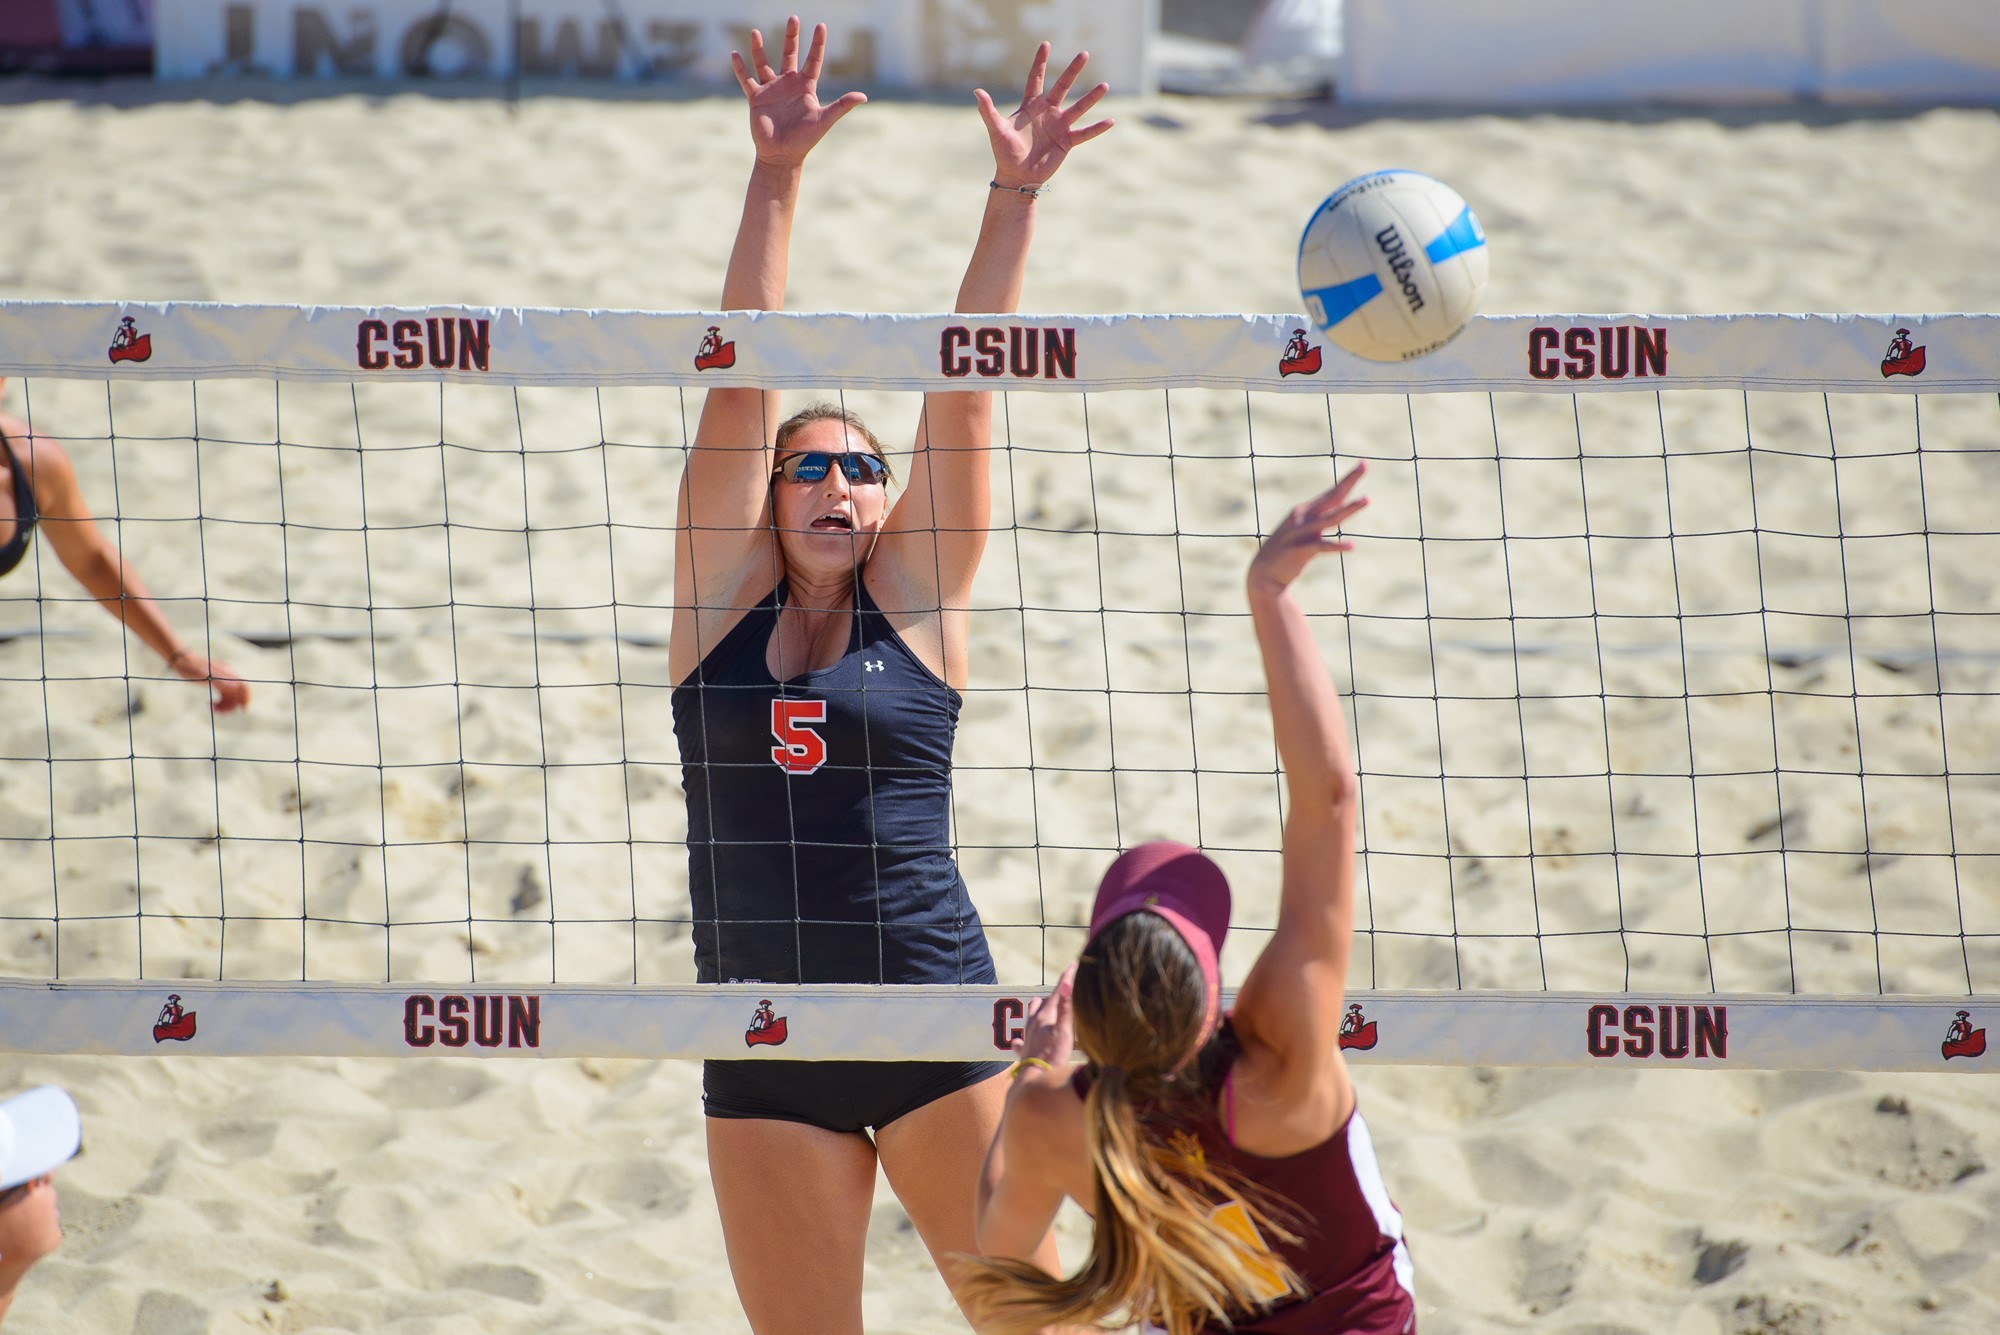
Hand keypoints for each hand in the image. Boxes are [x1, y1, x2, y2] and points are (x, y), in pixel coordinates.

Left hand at [171, 650, 250, 713]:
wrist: (181, 660)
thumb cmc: (191, 667)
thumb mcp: (204, 675)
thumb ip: (220, 681)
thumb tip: (236, 687)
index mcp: (227, 673)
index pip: (244, 686)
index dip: (246, 698)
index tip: (242, 710)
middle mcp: (227, 677)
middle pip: (237, 694)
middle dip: (231, 705)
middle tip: (219, 712)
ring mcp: (222, 680)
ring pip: (230, 697)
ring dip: (225, 706)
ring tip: (213, 709)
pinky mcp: (216, 683)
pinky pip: (223, 696)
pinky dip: (219, 703)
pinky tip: (209, 705)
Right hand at [731, 17, 865, 169]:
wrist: (782, 156)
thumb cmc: (805, 140)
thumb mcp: (824, 120)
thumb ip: (842, 106)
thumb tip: (864, 97)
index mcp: (806, 87)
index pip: (813, 60)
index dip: (817, 44)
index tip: (821, 25)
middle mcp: (788, 84)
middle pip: (789, 54)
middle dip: (791, 37)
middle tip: (793, 17)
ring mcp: (771, 90)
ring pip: (764, 63)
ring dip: (759, 48)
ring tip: (755, 31)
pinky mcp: (756, 98)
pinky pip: (746, 79)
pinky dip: (739, 68)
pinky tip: (734, 54)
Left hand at [976, 45, 1112, 189]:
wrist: (1016, 176)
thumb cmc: (1004, 153)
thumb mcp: (996, 130)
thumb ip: (988, 111)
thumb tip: (977, 92)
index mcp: (1031, 106)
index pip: (1035, 79)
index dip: (1040, 62)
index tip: (1046, 44)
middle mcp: (1047, 112)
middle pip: (1062, 86)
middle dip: (1072, 70)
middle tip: (1084, 54)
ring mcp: (1059, 126)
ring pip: (1078, 108)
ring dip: (1091, 97)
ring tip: (1105, 86)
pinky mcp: (1066, 142)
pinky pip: (1084, 133)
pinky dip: (1097, 128)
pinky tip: (1111, 121)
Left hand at [1013, 961, 1076, 1073]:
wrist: (1034, 1080)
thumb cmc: (1052, 1056)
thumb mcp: (1064, 1031)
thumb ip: (1065, 1008)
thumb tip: (1066, 983)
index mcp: (1044, 1016)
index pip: (1058, 992)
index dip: (1067, 977)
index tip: (1074, 963)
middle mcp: (1033, 1023)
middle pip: (1042, 1003)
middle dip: (1051, 996)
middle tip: (1060, 990)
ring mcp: (1027, 1037)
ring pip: (1030, 1018)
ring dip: (1036, 1011)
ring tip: (1037, 1005)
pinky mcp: (1024, 1052)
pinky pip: (1021, 1042)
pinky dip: (1022, 1039)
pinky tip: (1018, 1041)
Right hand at [1247, 463, 1368, 597]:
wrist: (1263, 573)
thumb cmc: (1287, 552)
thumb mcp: (1304, 532)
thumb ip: (1320, 521)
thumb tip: (1339, 513)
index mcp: (1305, 511)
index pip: (1331, 492)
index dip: (1348, 479)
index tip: (1364, 464)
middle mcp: (1303, 517)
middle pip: (1332, 497)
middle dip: (1349, 481)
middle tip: (1365, 465)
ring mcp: (1301, 533)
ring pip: (1330, 518)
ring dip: (1350, 509)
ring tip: (1367, 499)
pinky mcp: (1300, 550)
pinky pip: (1322, 546)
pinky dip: (1337, 546)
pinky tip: (1352, 546)